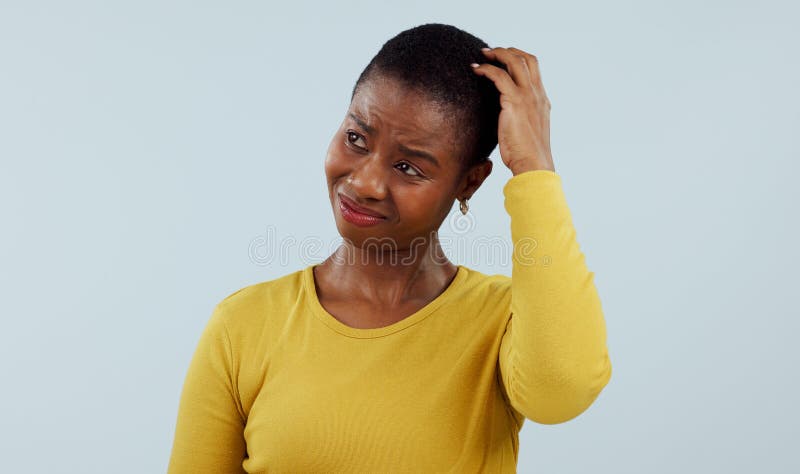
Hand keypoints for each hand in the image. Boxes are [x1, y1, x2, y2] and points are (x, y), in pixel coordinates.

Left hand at [471, 47, 554, 174]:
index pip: (534, 69)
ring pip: (514, 61)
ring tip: (482, 55)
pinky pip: (499, 76)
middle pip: (526, 59)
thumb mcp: (527, 132)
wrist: (533, 165)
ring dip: (496, 54)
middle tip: (490, 52)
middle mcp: (537, 94)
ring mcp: (527, 96)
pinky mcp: (514, 102)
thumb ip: (521, 120)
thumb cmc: (527, 156)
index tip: (503, 59)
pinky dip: (486, 69)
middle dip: (508, 51)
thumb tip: (507, 120)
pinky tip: (476, 70)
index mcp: (542, 100)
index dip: (518, 59)